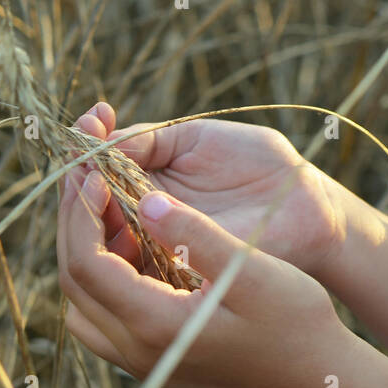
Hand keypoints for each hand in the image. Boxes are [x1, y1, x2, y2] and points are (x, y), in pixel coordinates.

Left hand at [57, 166, 346, 387]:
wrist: (316, 373)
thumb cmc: (294, 321)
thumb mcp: (251, 270)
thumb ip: (196, 235)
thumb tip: (149, 200)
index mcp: (157, 326)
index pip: (87, 264)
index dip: (82, 213)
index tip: (94, 171)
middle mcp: (138, 352)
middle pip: (74, 283)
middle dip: (75, 224)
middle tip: (88, 176)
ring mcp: (143, 361)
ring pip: (84, 303)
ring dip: (88, 252)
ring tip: (114, 211)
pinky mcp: (155, 360)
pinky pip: (106, 317)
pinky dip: (107, 276)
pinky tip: (138, 248)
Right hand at [67, 102, 343, 278]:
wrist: (305, 204)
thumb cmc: (260, 163)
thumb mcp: (200, 138)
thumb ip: (153, 138)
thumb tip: (103, 138)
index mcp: (151, 179)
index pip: (102, 165)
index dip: (90, 143)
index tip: (90, 119)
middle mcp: (146, 213)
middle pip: (92, 199)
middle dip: (82, 169)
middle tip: (83, 142)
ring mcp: (157, 241)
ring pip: (104, 230)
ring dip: (90, 200)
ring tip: (92, 169)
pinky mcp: (174, 268)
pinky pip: (134, 258)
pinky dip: (118, 233)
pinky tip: (112, 200)